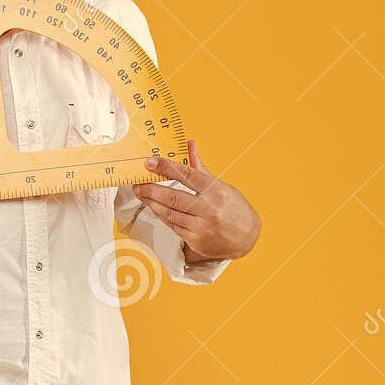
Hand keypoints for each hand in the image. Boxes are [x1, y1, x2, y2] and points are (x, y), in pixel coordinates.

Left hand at [133, 138, 259, 261]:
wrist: (247, 238)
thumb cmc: (234, 208)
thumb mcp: (221, 185)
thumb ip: (200, 167)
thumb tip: (189, 144)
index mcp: (216, 191)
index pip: (187, 175)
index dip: (166, 167)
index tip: (151, 162)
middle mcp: (209, 209)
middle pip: (173, 197)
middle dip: (151, 188)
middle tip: (137, 182)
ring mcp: (201, 227)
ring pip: (169, 213)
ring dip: (151, 202)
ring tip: (140, 193)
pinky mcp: (195, 241)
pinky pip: (172, 225)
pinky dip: (161, 215)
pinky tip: (153, 206)